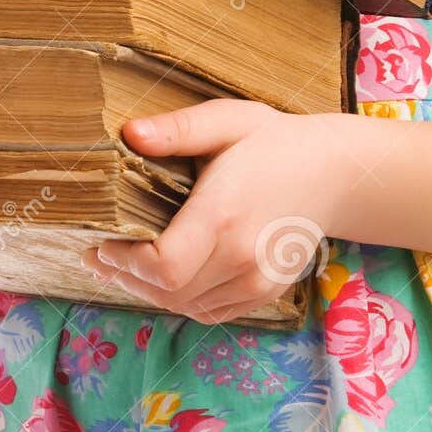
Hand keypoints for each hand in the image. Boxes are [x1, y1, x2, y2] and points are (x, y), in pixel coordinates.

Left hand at [79, 99, 339, 324]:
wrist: (334, 174)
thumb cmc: (273, 141)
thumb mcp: (226, 121)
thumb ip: (176, 129)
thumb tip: (128, 133)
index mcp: (224, 214)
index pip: (163, 266)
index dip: (124, 263)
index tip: (101, 243)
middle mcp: (242, 257)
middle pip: (167, 292)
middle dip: (125, 278)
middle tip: (97, 257)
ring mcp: (257, 281)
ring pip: (185, 306)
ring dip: (148, 291)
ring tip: (122, 267)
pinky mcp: (265, 292)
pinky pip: (209, 310)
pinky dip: (179, 298)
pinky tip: (162, 277)